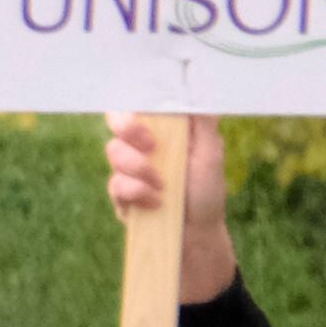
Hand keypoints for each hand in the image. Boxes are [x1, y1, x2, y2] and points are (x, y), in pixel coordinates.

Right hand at [103, 113, 238, 304]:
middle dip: (128, 129)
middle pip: (115, 120)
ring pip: (114, 152)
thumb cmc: (205, 190)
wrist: (198, 233)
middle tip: (151, 146)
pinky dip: (138, 193)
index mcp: (161, 130)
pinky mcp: (119, 193)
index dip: (135, 103)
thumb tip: (197, 92)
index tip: (149, 113)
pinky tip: (157, 202)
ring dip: (140, 168)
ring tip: (164, 186)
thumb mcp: (211, 154)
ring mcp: (126, 168)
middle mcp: (139, 145)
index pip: (136, 104)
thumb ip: (202, 124)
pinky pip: (116, 184)